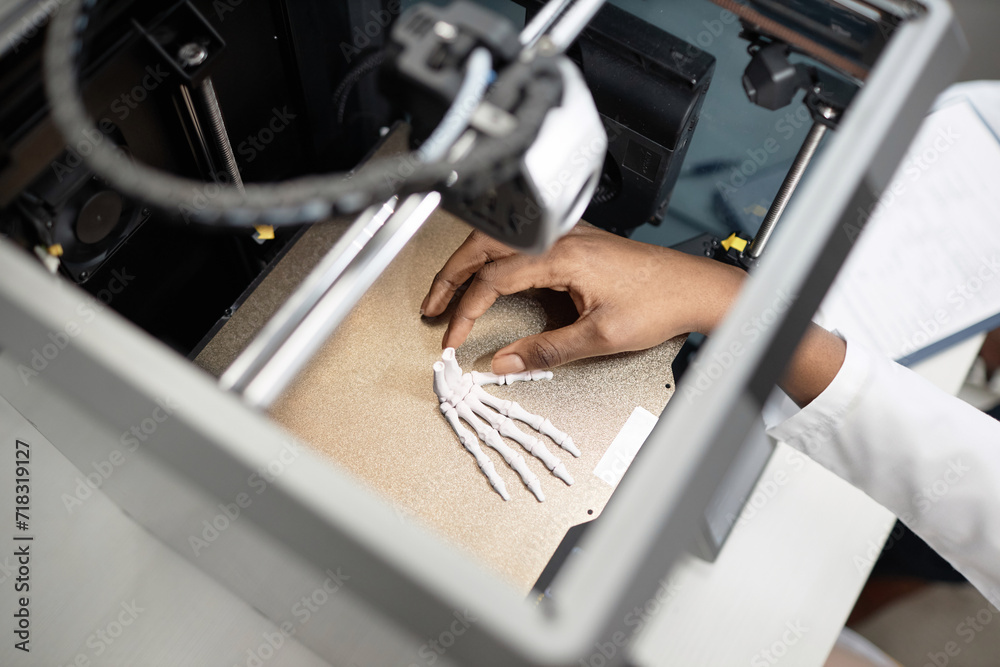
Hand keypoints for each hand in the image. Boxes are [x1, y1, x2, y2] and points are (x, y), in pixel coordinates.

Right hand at [421, 225, 747, 373]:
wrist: (694, 287)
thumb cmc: (658, 304)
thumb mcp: (599, 338)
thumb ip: (545, 351)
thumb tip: (505, 362)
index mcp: (562, 254)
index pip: (494, 279)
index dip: (467, 311)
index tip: (454, 337)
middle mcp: (562, 236)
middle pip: (486, 245)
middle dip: (451, 276)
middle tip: (431, 305)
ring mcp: (569, 233)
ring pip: (501, 237)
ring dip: (470, 262)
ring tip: (451, 290)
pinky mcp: (577, 239)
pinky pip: (522, 240)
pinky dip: (495, 256)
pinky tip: (492, 273)